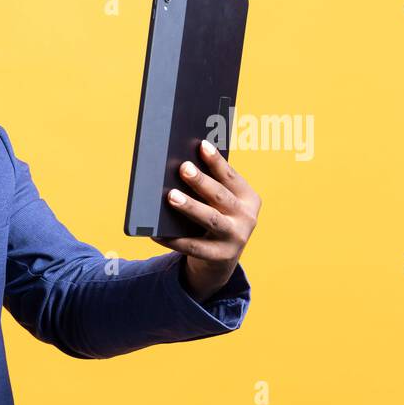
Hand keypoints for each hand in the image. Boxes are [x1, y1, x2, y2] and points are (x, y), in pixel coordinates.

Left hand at [153, 140, 261, 302]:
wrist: (220, 259)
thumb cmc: (214, 218)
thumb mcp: (218, 203)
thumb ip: (208, 187)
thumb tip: (180, 166)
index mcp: (248, 198)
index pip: (231, 176)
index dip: (216, 161)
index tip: (202, 144)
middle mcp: (247, 218)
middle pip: (220, 196)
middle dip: (201, 181)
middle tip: (183, 167)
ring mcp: (235, 239)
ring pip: (210, 219)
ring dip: (190, 206)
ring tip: (170, 196)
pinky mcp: (220, 257)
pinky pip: (193, 246)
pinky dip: (173, 239)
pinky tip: (155, 231)